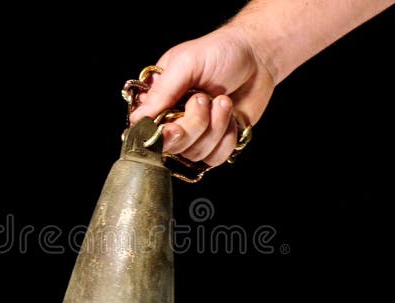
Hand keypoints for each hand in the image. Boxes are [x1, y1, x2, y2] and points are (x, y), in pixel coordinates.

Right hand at [129, 26, 274, 165]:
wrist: (257, 57)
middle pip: (170, 146)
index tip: (173, 127)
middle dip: (192, 126)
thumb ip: (162, 91)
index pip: (145, 129)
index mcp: (158, 99)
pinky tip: (231, 115)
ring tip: (221, 101)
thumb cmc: (219, 52)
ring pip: (195, 153)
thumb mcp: (186, 63)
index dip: (159, 134)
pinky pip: (215, 157)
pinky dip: (227, 138)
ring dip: (214, 127)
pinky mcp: (216, 142)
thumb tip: (137, 119)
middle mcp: (172, 119)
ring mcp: (195, 133)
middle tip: (202, 99)